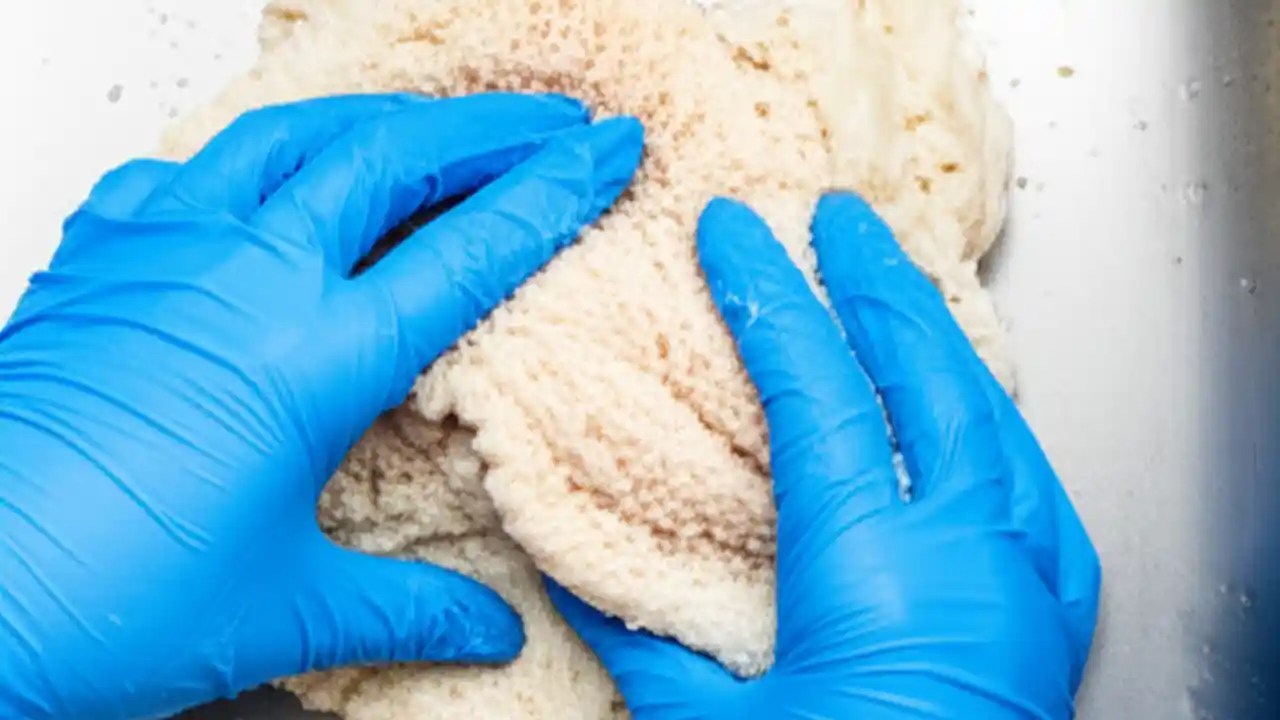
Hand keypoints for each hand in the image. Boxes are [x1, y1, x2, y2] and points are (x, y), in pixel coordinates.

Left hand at [0, 93, 642, 718]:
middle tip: (552, 116)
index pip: (468, 250)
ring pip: (294, 135)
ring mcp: (165, 250)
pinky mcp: (100, 258)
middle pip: (393, 157)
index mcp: (313, 358)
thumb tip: (488, 632)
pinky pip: (184, 170)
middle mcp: (246, 277)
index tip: (610, 150)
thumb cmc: (108, 603)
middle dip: (490, 127)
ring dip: (380, 119)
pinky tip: (262, 178)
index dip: (553, 192)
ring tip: (434, 121)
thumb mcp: (285, 610)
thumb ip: (406, 611)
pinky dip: (247, 158)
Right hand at [548, 194, 1100, 718]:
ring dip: (935, 334)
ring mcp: (1027, 573)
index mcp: (872, 571)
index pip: (820, 388)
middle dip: (873, 281)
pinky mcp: (1055, 605)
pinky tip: (967, 395)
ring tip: (895, 277)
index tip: (737, 231)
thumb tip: (573, 564)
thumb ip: (645, 638)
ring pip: (990, 411)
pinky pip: (1032, 475)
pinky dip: (989, 413)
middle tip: (836, 216)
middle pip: (924, 372)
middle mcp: (968, 553)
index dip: (772, 298)